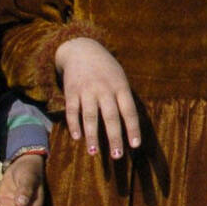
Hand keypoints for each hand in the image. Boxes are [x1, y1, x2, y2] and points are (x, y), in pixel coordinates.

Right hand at [54, 37, 140, 158]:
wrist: (82, 49)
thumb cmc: (107, 70)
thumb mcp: (120, 79)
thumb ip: (124, 99)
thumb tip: (130, 127)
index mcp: (120, 87)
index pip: (129, 111)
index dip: (133, 128)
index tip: (135, 145)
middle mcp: (104, 89)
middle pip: (110, 116)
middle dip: (114, 137)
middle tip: (117, 156)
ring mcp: (87, 90)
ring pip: (90, 116)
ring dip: (92, 135)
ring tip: (94, 153)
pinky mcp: (71, 91)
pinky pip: (72, 110)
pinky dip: (74, 124)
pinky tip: (77, 137)